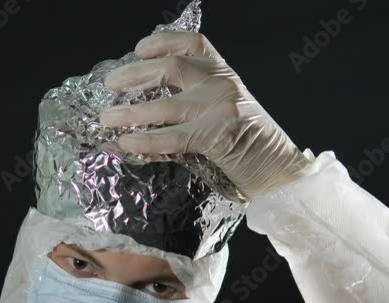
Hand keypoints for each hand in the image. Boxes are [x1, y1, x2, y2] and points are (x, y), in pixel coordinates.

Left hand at [100, 32, 310, 199]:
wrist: (282, 173)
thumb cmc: (252, 149)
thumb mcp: (228, 113)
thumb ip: (197, 104)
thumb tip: (148, 107)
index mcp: (225, 75)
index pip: (193, 44)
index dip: (162, 42)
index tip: (139, 50)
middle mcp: (223, 85)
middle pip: (171, 68)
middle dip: (134, 74)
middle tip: (110, 85)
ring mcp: (221, 109)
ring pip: (165, 103)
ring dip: (129, 111)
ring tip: (106, 118)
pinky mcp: (217, 136)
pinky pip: (172, 137)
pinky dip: (146, 139)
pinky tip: (127, 142)